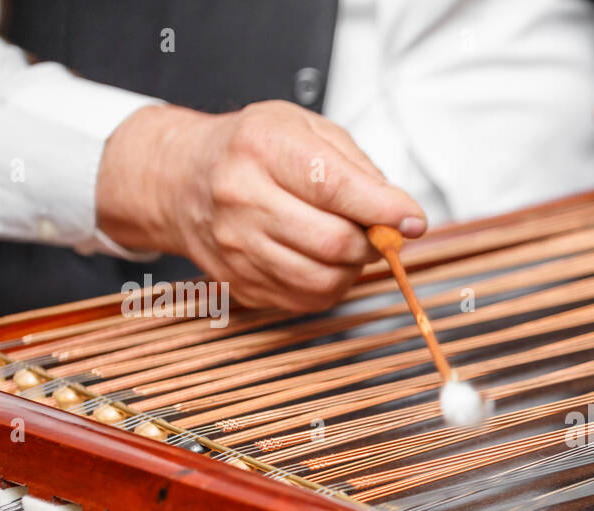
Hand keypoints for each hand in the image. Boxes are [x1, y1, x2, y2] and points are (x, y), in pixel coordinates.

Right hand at [96, 101, 426, 312]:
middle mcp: (242, 197)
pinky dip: (329, 286)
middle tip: (378, 232)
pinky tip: (322, 261)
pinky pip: (305, 299)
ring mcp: (236, 245)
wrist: (181, 178)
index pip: (336, 187)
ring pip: (323, 279)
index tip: (412, 221)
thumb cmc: (250, 149)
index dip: (385, 210)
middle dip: (372, 243)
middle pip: (334, 242)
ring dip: (352, 268)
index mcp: (263, 148)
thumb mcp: (305, 129)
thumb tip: (400, 216)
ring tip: (348, 245)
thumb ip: (358, 169)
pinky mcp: (239, 280)